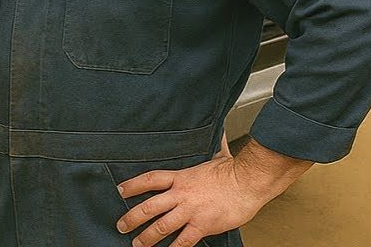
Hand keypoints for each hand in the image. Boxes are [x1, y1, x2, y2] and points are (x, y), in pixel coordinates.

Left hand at [114, 154, 274, 246]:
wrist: (249, 181)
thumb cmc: (234, 171)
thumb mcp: (217, 156)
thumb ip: (213, 149)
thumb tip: (220, 134)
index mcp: (181, 177)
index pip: (150, 179)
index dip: (132, 185)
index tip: (121, 190)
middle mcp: (181, 194)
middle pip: (148, 207)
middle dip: (131, 218)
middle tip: (121, 226)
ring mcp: (190, 211)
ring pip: (161, 226)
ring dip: (147, 237)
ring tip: (137, 244)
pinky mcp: (202, 225)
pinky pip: (183, 241)